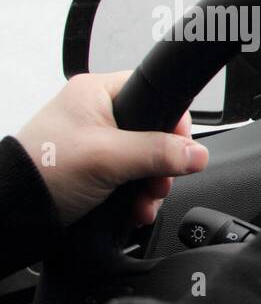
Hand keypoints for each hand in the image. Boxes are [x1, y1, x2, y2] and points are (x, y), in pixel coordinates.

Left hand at [15, 71, 208, 226]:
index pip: (155, 94)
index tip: (179, 148)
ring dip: (152, 185)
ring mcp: (97, 142)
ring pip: (147, 158)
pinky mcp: (96, 167)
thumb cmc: (43, 170)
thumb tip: (198, 153)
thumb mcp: (109, 157)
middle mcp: (98, 113)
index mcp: (96, 93)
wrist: (14, 211)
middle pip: (156, 132)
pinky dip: (139, 195)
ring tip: (144, 202)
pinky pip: (133, 176)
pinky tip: (135, 208)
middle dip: (163, 165)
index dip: (173, 123)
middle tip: (158, 182)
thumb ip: (158, 152)